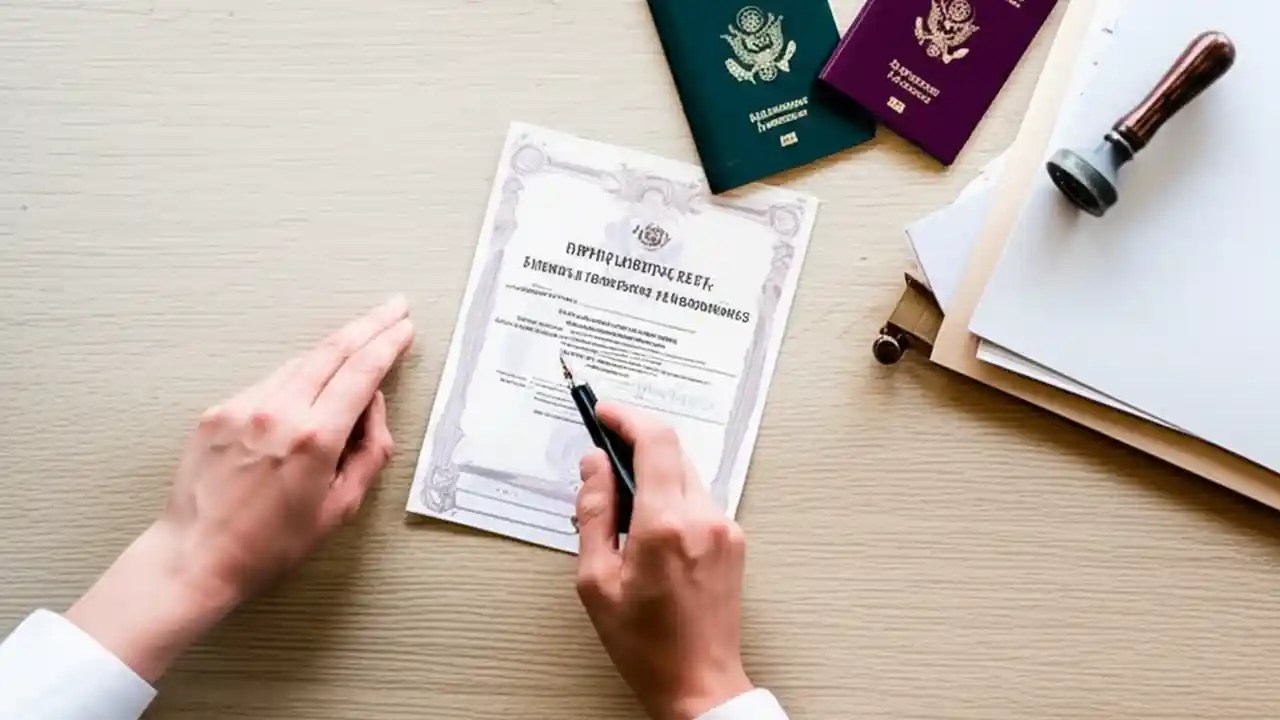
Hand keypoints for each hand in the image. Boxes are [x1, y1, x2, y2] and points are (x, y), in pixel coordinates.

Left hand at [66, 296, 413, 681]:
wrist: (196, 557)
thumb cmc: (271, 545)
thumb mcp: (340, 509)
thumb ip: (368, 453)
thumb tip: (373, 409)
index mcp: (314, 438)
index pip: (361, 373)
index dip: (387, 345)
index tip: (404, 327)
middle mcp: (278, 412)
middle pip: (332, 351)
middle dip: (368, 325)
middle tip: (393, 307)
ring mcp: (243, 408)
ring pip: (299, 364)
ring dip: (332, 352)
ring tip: (358, 346)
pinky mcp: (218, 412)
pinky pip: (269, 384)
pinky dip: (296, 381)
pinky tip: (307, 393)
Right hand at [575, 404, 752, 719]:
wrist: (699, 683)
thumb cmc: (646, 645)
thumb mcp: (596, 581)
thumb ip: (593, 514)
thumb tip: (594, 466)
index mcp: (665, 526)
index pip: (654, 440)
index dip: (627, 416)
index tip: (604, 412)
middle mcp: (703, 519)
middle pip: (672, 450)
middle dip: (636, 444)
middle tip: (603, 459)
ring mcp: (725, 528)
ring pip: (686, 473)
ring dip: (654, 473)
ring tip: (622, 505)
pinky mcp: (734, 540)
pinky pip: (699, 499)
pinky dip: (672, 496)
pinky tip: (650, 526)